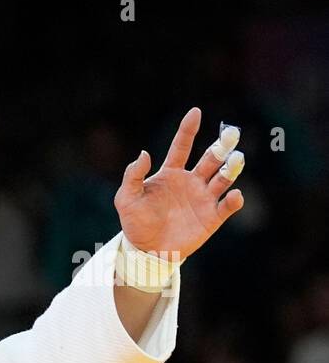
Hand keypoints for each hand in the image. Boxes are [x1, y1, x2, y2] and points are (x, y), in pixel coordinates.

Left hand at [114, 107, 245, 260]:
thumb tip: (144, 153)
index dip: (188, 130)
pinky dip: (234, 200)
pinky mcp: (212, 217)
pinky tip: (234, 195)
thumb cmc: (135, 222)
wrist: (146, 250)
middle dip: (222, 146)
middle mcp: (191, 181)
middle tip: (231, 134)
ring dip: (231, 168)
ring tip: (236, 160)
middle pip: (210, 158)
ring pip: (223, 177)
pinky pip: (228, 206)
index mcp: (171, 173)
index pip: (182, 147)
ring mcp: (203, 198)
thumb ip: (133, 175)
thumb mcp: (126, 198)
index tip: (196, 112)